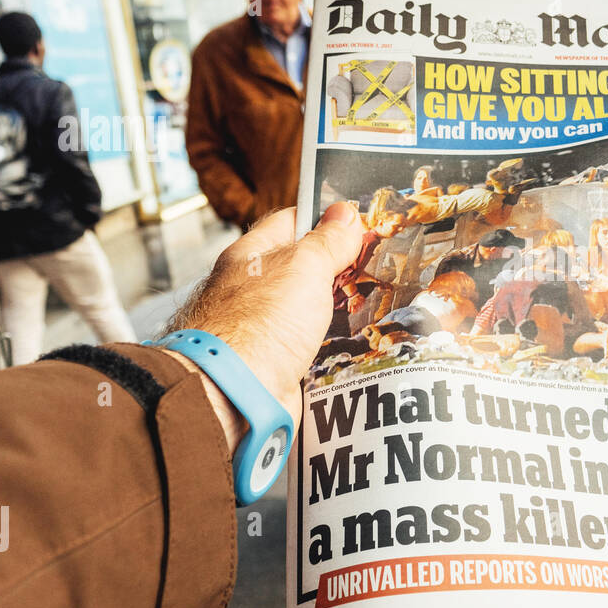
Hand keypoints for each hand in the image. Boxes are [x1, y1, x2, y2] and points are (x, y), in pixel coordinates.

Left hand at [166, 203, 364, 448]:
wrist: (236, 393)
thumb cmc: (258, 324)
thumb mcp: (304, 267)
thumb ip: (327, 242)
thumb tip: (344, 215)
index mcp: (251, 256)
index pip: (291, 223)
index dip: (325, 220)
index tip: (357, 227)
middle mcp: (252, 289)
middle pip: (302, 268)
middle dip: (337, 269)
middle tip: (370, 268)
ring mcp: (263, 327)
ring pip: (308, 309)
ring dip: (336, 310)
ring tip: (368, 304)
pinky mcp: (276, 361)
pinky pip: (310, 345)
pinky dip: (330, 344)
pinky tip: (351, 342)